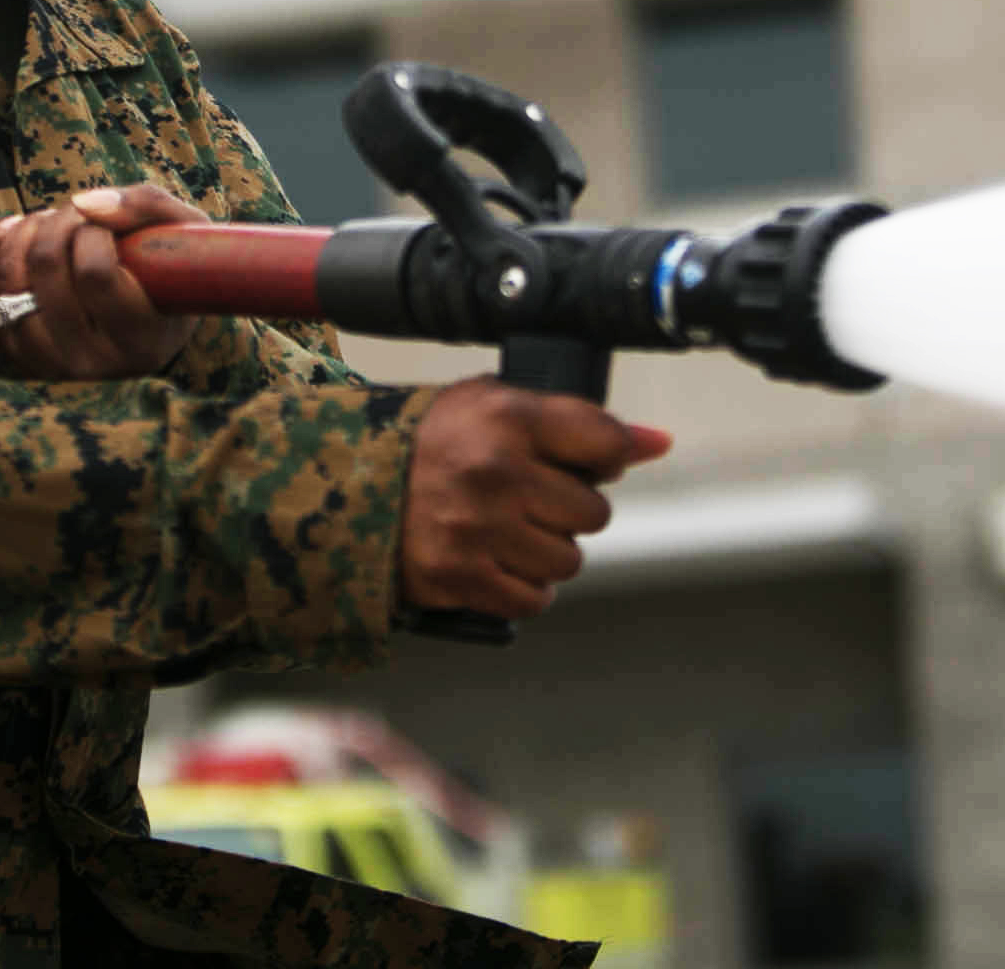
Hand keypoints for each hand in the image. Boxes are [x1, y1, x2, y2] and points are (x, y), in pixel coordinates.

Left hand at [0, 185, 208, 378]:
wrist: (149, 311)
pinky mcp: (16, 355)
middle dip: (56, 223)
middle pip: (47, 271)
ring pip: (10, 283)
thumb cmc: (171, 265)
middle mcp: (94, 365)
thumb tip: (83, 204)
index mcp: (142, 343)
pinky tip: (13, 232)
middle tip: (75, 213)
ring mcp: (49, 364)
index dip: (92, 232)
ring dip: (24, 233)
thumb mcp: (182, 229)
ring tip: (50, 222)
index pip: (95, 274)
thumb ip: (146, 207)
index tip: (104, 224)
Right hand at [398, 378, 673, 621]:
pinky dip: (523, 586)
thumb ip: (575, 419)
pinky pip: (533, 599)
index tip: (593, 460)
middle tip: (531, 498)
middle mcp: (494, 472)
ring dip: (548, 551)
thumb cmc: (432, 441)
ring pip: (568, 560)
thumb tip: (659, 443)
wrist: (344, 484)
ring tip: (508, 529)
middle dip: (570, 508)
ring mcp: (476, 529)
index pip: (606, 440)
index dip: (609, 455)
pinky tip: (497, 560)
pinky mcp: (459, 577)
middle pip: (593, 511)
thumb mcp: (492, 405)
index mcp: (505, 416)